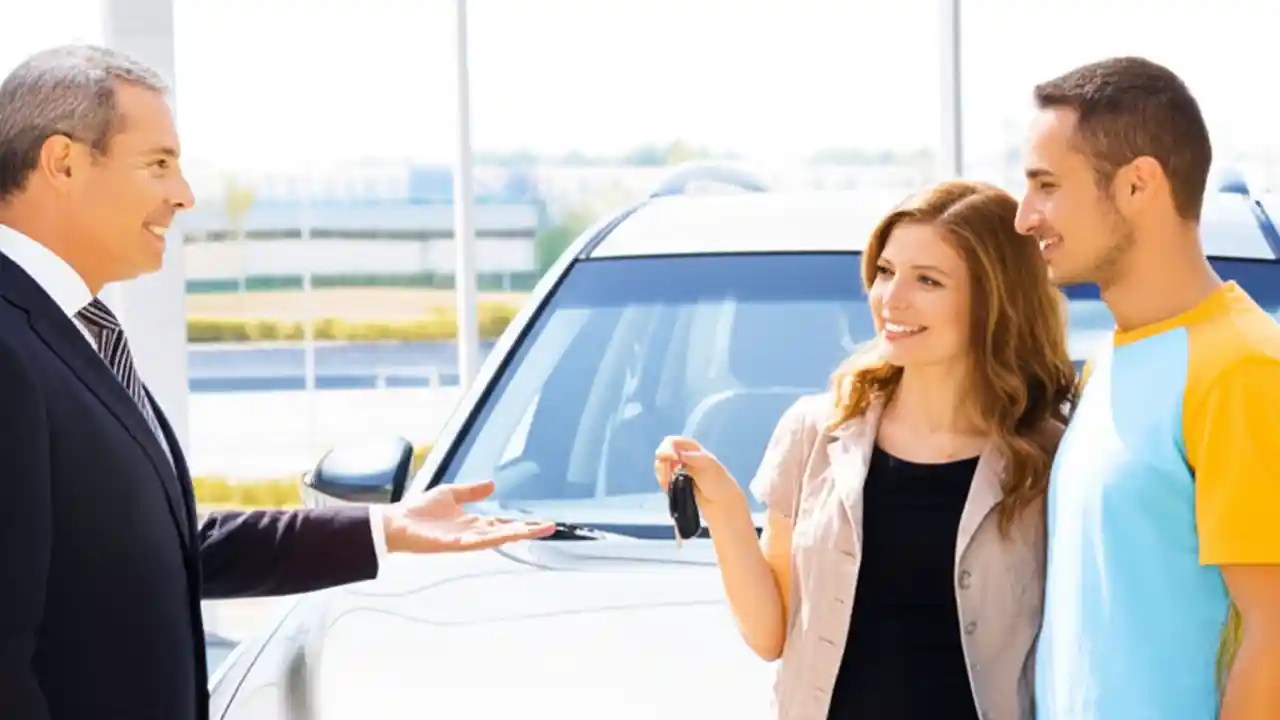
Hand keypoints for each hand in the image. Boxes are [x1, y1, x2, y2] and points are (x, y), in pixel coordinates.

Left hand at [382, 479, 555, 552]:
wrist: (396, 522)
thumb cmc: (419, 510)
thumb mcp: (450, 493)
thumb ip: (472, 491)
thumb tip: (493, 484)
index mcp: (473, 523)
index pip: (504, 524)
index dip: (523, 523)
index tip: (543, 523)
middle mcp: (472, 533)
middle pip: (506, 532)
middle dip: (528, 530)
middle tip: (550, 528)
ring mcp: (463, 540)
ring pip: (496, 538)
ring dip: (516, 534)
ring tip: (535, 531)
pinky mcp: (452, 544)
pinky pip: (475, 541)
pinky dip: (490, 538)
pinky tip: (504, 535)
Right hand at [654, 436, 743, 510]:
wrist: (720, 502)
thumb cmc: (718, 482)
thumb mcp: (709, 466)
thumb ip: (694, 458)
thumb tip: (678, 454)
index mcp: (692, 448)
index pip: (672, 441)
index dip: (667, 448)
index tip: (673, 459)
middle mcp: (683, 455)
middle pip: (662, 453)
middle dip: (662, 464)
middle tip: (667, 478)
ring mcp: (677, 468)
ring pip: (660, 465)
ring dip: (661, 474)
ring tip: (668, 485)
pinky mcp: (675, 480)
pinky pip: (662, 477)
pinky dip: (663, 481)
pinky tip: (668, 488)